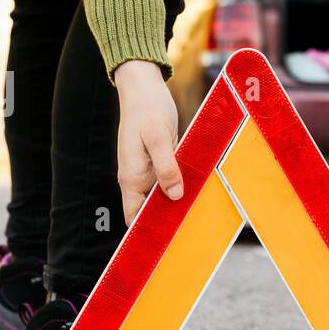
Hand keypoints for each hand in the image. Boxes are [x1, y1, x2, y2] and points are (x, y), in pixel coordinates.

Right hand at [114, 61, 183, 224]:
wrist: (144, 87)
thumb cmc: (148, 109)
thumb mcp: (159, 137)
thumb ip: (166, 167)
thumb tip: (174, 195)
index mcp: (131, 176)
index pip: (133, 215)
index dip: (144, 230)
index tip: (164, 242)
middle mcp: (137, 177)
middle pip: (150, 209)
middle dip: (166, 219)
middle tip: (189, 231)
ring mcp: (148, 169)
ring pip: (162, 195)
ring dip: (176, 203)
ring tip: (197, 217)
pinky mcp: (160, 160)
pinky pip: (170, 180)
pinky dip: (180, 187)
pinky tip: (197, 192)